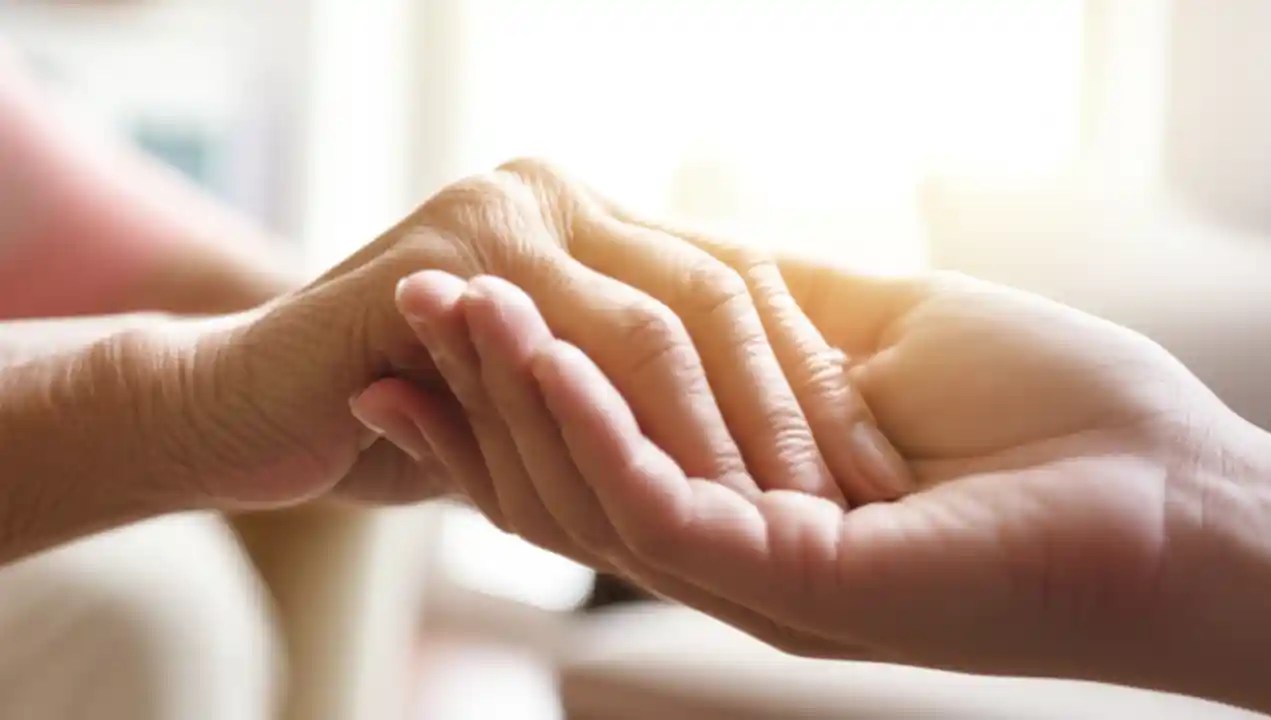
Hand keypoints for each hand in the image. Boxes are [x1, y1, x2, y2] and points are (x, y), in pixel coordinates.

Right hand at [165, 160, 902, 509]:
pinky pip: (569, 355)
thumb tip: (778, 421)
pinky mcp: (441, 268)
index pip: (736, 285)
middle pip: (716, 297)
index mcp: (589, 218)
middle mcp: (552, 199)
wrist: (250, 408)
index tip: (872, 465)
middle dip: (791, 406)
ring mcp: (497, 222)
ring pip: (657, 326)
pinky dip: (634, 429)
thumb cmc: (404, 408)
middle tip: (855, 501)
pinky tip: (699, 501)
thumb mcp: (541, 398)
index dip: (810, 376)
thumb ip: (626, 387)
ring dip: (729, 431)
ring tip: (793, 518)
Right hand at [418, 249, 1270, 712]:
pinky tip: (529, 344)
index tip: (461, 309)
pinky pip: (656, 499)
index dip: (528, 372)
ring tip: (445, 304)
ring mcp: (760, 569)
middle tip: (413, 304)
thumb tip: (707, 260)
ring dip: (513, 391)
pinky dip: (584, 420)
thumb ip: (787, 311)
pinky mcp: (787, 579)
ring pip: (593, 485)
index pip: (612, 431)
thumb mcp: (888, 331)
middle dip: (486, 387)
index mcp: (758, 495)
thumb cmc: (1054, 411)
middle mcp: (740, 543)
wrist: (1178, 502)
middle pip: (576, 469)